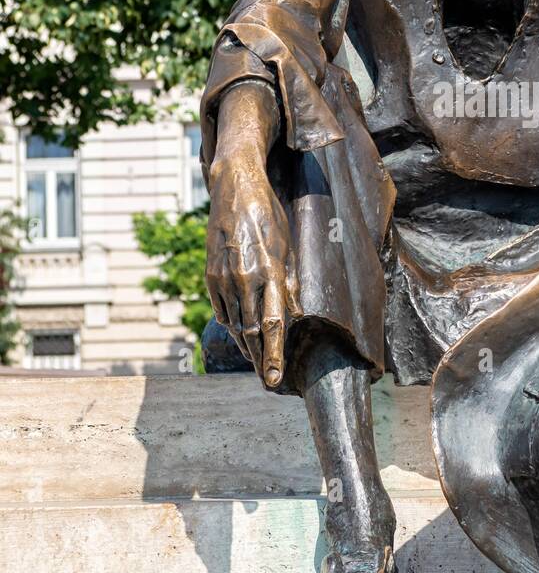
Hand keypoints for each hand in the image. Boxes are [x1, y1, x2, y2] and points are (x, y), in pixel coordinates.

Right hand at [205, 147, 297, 385]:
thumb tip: (294, 315)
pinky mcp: (210, 276)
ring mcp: (223, 279)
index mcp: (269, 272)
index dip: (274, 355)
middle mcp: (244, 279)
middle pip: (252, 332)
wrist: (234, 191)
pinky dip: (233, 326)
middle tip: (269, 381)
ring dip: (247, 346)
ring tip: (258, 363)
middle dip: (261, 360)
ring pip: (235, 325)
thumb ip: (289, 284)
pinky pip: (222, 310)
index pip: (272, 324)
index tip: (275, 379)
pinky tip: (241, 335)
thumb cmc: (268, 217)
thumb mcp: (287, 247)